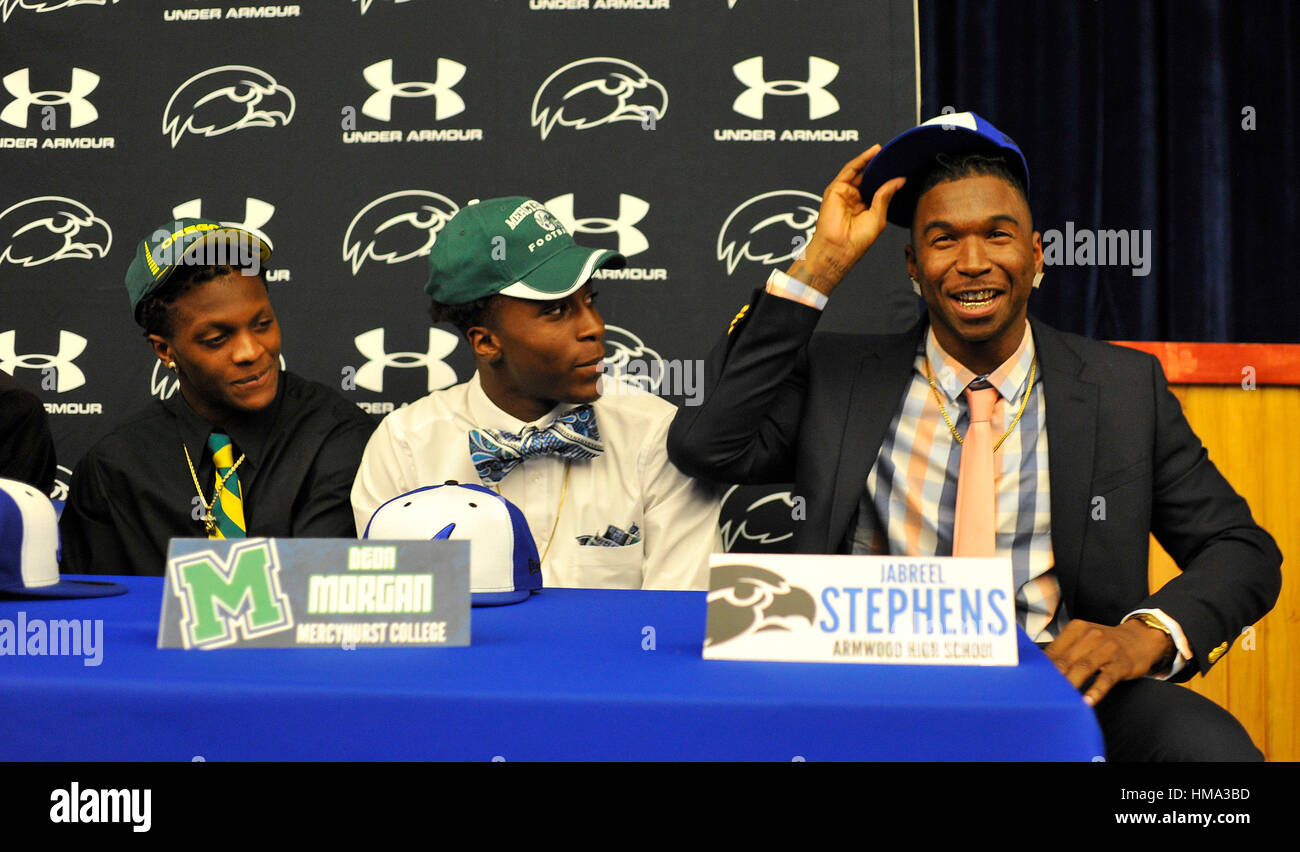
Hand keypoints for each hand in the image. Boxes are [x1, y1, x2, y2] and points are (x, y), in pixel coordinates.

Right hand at [785, 144, 906, 295]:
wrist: (840, 249)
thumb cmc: (856, 241)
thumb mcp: (878, 216)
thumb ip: (885, 196)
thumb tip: (900, 180)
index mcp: (864, 207)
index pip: (876, 186)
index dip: (886, 176)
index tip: (899, 167)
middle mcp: (853, 198)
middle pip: (867, 176)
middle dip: (878, 165)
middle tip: (892, 155)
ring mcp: (844, 193)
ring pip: (858, 170)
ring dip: (870, 159)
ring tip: (883, 150)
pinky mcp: (835, 189)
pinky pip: (849, 170)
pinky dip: (860, 160)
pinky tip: (872, 153)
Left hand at [1044, 618, 1174, 705]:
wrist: (1140, 638)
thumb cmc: (1104, 642)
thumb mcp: (1084, 638)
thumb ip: (1064, 650)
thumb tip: (1040, 668)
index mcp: (1077, 629)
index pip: (1054, 650)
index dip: (1042, 668)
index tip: (1031, 682)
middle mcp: (1091, 635)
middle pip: (1065, 659)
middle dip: (1052, 677)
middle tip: (1040, 693)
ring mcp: (1107, 649)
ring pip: (1083, 668)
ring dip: (1070, 684)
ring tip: (1060, 699)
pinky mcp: (1121, 664)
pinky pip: (1106, 679)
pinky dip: (1096, 691)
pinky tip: (1087, 701)